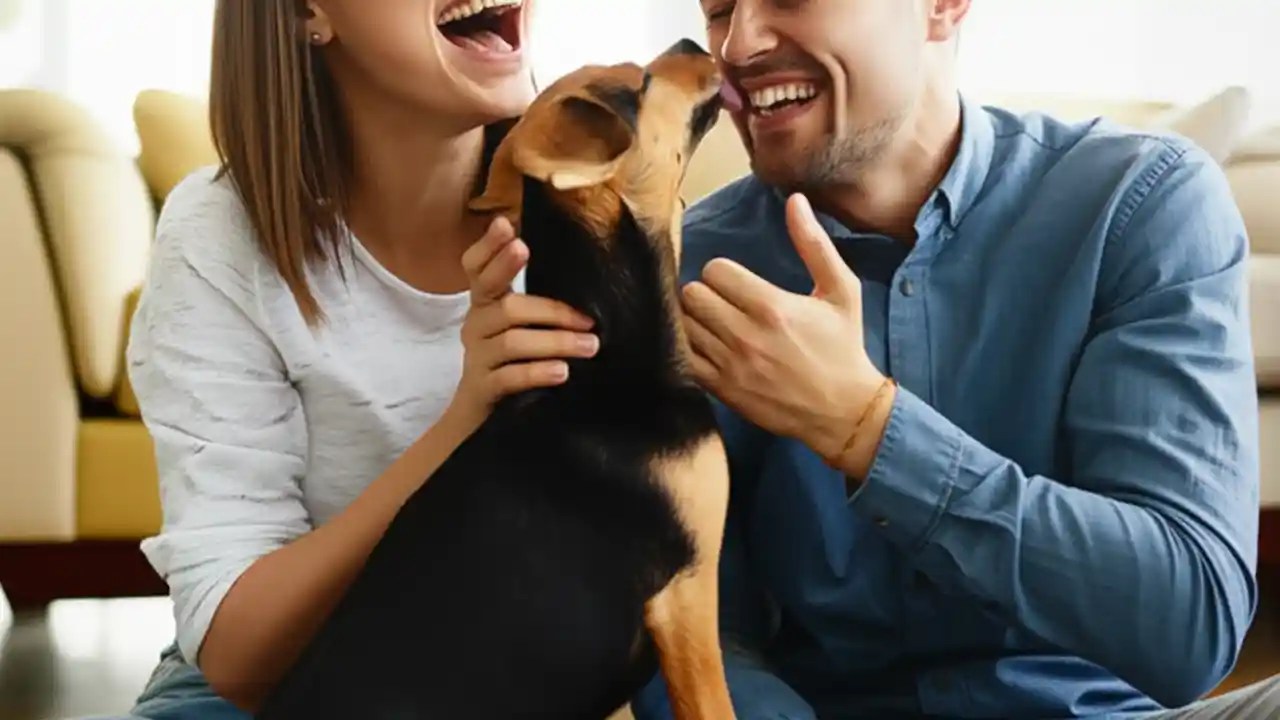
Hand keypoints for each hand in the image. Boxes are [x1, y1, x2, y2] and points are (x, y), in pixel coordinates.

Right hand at [448, 217, 598, 426]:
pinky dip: (538, 373)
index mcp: (484, 303)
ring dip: (556, 342)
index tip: (508, 228)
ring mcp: (477, 357)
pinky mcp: (482, 388)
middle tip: (589, 322)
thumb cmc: (511, 362)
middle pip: (508, 307)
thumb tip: (588, 284)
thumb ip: (540, 302)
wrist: (478, 414)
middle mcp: (475, 325)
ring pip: (513, 342)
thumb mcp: (521, 326)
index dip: (489, 248)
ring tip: (590, 347)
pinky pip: (510, 376)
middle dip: (552, 311)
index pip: (476, 268)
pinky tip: (562, 372)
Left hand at [680, 194, 894, 475]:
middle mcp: (746, 336)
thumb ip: (814, 244)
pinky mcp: (721, 390)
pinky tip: (706, 347)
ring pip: (684, 325)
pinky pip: (683, 358)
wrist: (843, 411)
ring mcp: (730, 366)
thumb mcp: (841, 291)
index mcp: (771, 307)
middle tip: (722, 303)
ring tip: (714, 324)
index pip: (715, 271)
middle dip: (705, 293)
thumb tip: (795, 200)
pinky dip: (688, 348)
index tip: (736, 283)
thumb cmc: (843, 347)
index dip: (722, 273)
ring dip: (695, 321)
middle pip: (692, 295)